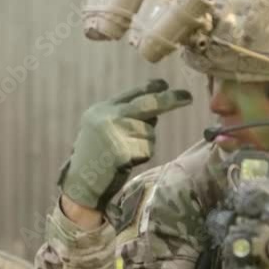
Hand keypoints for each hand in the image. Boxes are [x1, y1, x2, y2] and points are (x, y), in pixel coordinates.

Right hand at [59, 79, 191, 210]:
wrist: (80, 184)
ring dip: (145, 142)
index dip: (151, 88)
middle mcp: (107, 117)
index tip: (165, 84)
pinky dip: (142, 155)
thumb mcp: (103, 129)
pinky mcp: (122, 151)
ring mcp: (114, 133)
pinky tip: (124, 162)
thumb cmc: (95, 158)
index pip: (131, 94)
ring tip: (124, 153)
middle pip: (146, 104)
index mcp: (101, 110)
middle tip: (187, 97)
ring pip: (149, 131)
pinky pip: (147, 148)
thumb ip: (124, 116)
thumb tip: (156, 110)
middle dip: (169, 99)